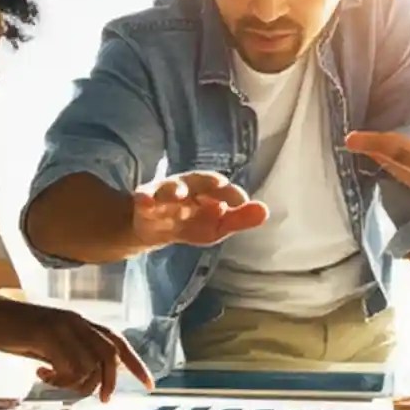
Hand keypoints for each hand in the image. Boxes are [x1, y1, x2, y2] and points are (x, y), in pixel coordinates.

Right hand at [0, 297, 153, 400]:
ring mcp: (61, 326)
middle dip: (109, 381)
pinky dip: (58, 378)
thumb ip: (68, 352)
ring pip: (89, 365)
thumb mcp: (46, 342)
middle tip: (102, 399)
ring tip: (51, 378)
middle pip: (110, 355)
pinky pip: (68, 366)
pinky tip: (39, 373)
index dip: (136, 363)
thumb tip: (86, 377)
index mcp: (78, 322)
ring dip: (75, 382)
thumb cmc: (10, 332)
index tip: (150, 383)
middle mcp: (75, 321)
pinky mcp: (46, 334)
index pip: (117, 341)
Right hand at [132, 171, 268, 247]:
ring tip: (177, 193)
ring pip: (170, 187)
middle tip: (218, 183)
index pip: (224, 189)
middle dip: (208, 181)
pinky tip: (144, 201)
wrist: (154, 228)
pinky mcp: (146, 200)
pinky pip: (145, 198)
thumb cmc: (191, 222)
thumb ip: (240, 219)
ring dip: (174, 188)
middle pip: (199, 180)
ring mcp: (166, 192)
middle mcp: (189, 186)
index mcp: (209, 191)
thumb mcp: (218, 226)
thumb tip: (265, 211)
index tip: (241, 202)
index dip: (232, 194)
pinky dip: (145, 198)